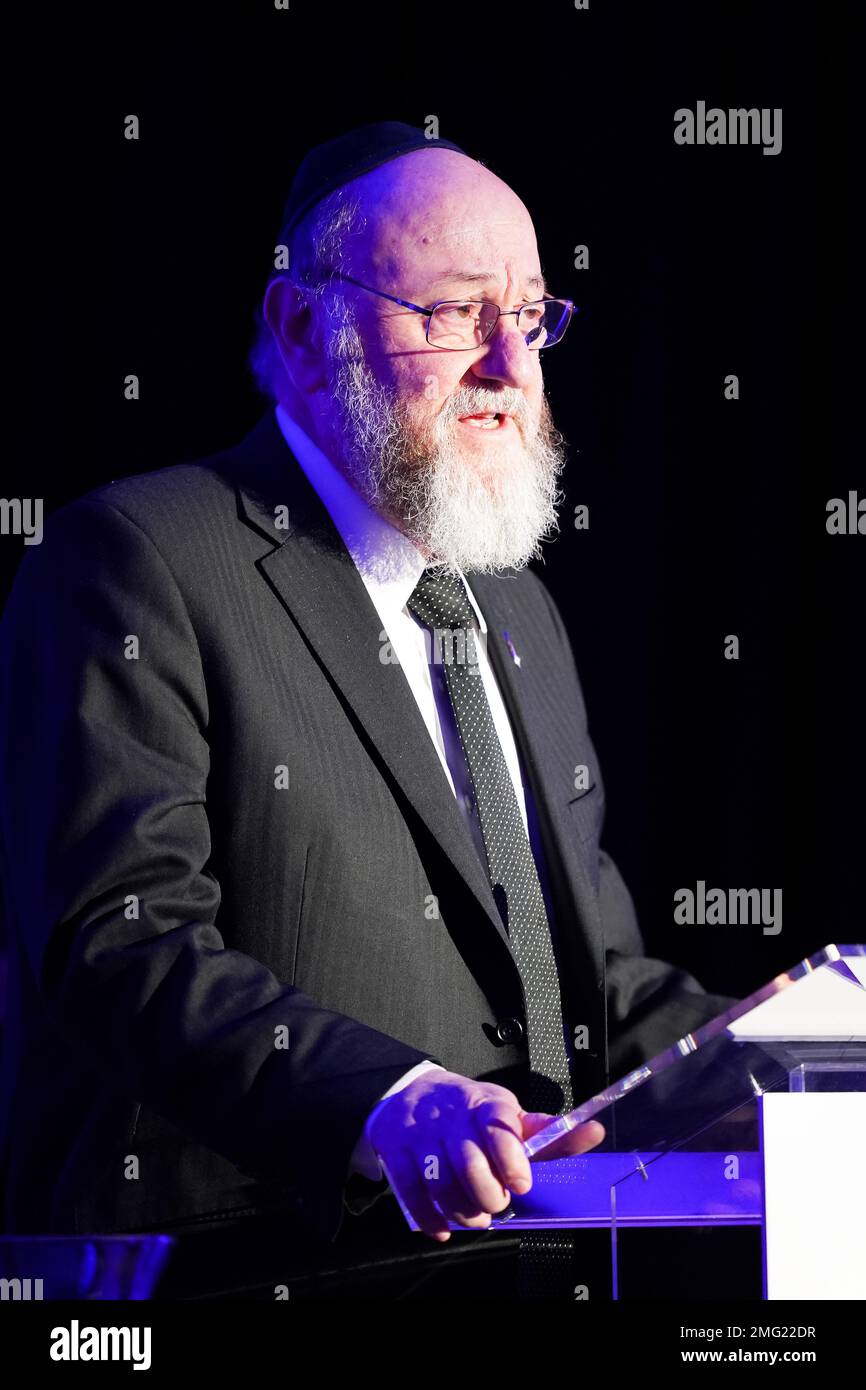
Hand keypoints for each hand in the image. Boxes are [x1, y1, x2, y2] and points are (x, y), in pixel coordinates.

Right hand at [366, 1069, 604, 1240]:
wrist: (410, 1091)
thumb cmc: (470, 1111)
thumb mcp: (507, 1113)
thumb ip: (546, 1131)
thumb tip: (593, 1132)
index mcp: (485, 1106)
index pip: (498, 1128)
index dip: (510, 1158)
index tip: (521, 1183)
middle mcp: (452, 1119)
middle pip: (468, 1163)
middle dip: (488, 1195)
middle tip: (497, 1201)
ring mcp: (421, 1136)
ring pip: (441, 1184)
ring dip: (463, 1211)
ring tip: (475, 1216)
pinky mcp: (396, 1153)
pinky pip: (411, 1192)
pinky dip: (430, 1218)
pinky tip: (443, 1226)